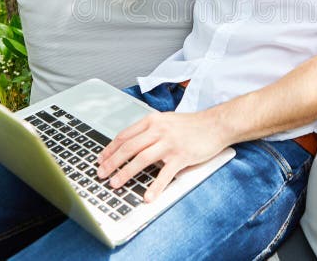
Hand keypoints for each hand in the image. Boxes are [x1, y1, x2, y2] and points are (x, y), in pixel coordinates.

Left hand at [96, 110, 224, 201]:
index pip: (125, 135)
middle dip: (112, 162)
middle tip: (101, 174)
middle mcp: (159, 130)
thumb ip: (150, 131)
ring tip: (115, 184)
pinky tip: (147, 197)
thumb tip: (131, 145)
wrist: (216, 124)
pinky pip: (165, 174)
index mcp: (153, 121)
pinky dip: (155, 186)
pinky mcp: (182, 156)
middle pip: (129, 147)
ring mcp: (170, 143)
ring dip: (126, 173)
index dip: (110, 149)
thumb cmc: (192, 125)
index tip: (100, 159)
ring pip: (141, 159)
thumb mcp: (167, 121)